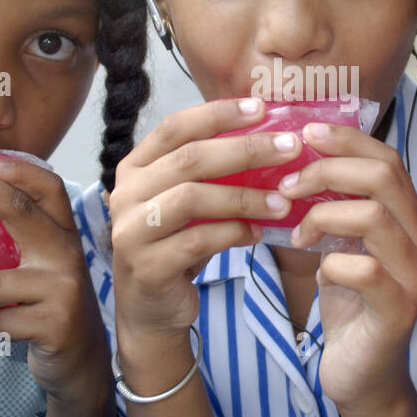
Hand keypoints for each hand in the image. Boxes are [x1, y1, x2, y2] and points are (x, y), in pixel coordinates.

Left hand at [0, 157, 101, 406]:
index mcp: (63, 236)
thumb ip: (20, 240)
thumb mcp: (41, 269)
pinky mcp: (56, 321)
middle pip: (18, 209)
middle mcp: (68, 253)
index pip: (47, 187)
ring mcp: (64, 287)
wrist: (80, 365)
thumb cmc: (47, 312)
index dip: (16, 168)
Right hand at [108, 97, 302, 350]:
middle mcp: (126, 193)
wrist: (151, 308)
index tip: (261, 108)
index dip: (218, 114)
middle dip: (246, 150)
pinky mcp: (147, 266)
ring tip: (283, 201)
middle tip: (290, 148)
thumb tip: (272, 138)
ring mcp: (131, 230)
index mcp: (136, 167)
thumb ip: (213, 173)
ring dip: (245, 196)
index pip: (175, 127)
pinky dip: (234, 233)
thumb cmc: (177, 244)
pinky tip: (259, 233)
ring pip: (193, 198)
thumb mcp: (190, 202)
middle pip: (190, 159)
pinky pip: (198, 240)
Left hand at [279, 122, 416, 415]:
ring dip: (322, 215)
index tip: (305, 133)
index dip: (347, 140)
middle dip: (328, 170)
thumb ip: (332, 206)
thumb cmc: (348, 304)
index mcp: (406, 217)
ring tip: (297, 233)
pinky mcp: (397, 309)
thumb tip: (295, 161)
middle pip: (383, 177)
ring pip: (374, 216)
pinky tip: (318, 272)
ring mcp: (413, 275)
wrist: (362, 375)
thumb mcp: (339, 244)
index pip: (387, 159)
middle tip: (287, 185)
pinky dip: (331, 263)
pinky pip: (364, 270)